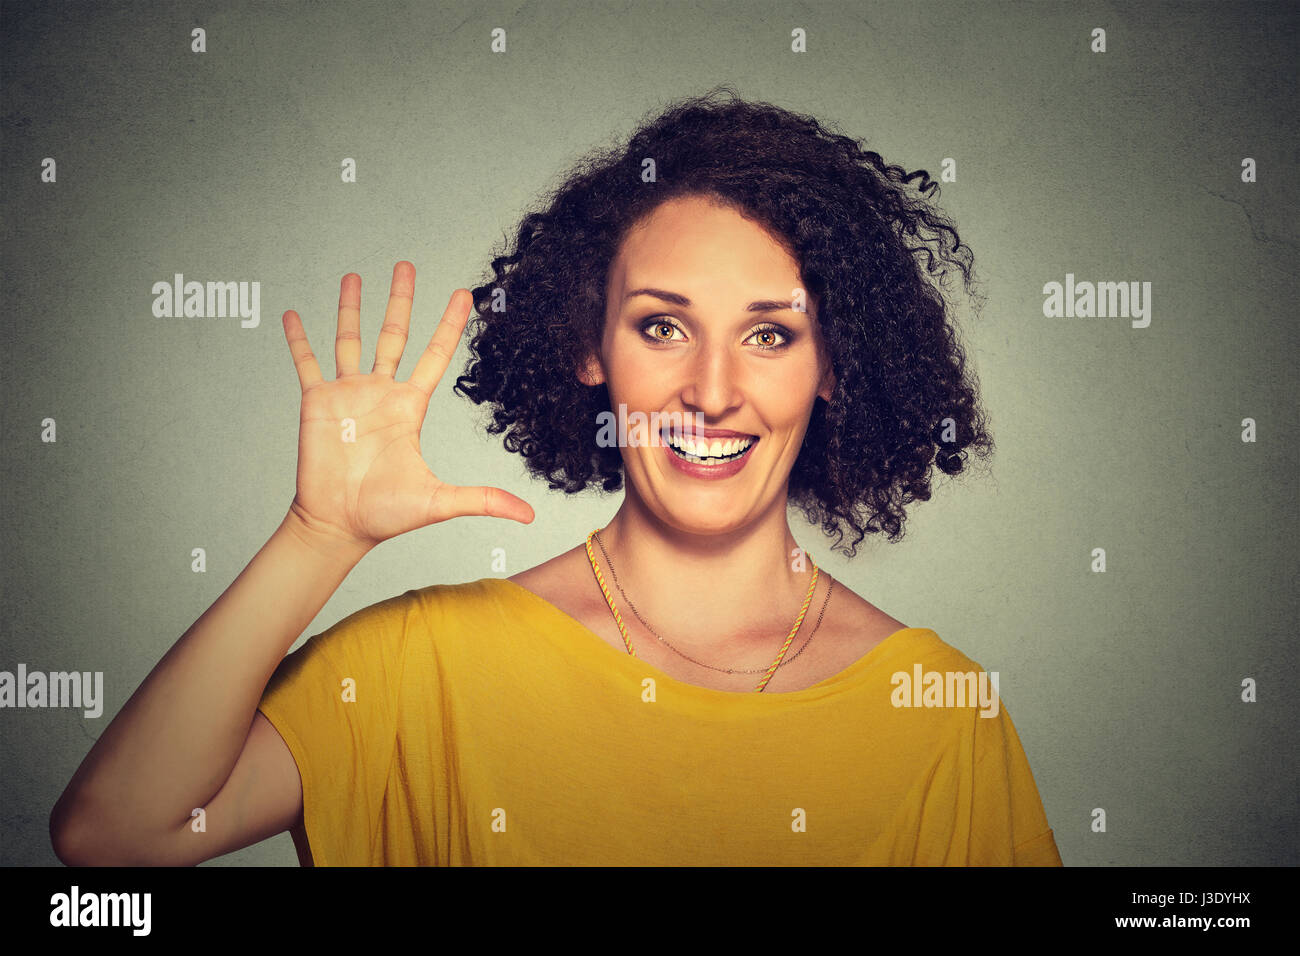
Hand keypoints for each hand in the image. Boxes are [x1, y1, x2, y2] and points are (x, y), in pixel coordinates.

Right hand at [280, 261, 533, 549]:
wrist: (338, 526)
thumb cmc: (385, 515)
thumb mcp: (439, 502)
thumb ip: (483, 501)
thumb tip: (529, 516)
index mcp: (409, 408)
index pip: (434, 355)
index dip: (449, 325)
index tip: (463, 295)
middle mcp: (380, 394)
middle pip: (394, 335)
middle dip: (402, 300)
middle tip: (407, 265)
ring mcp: (348, 395)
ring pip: (350, 339)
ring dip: (352, 307)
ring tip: (355, 275)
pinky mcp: (317, 403)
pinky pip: (306, 363)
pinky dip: (299, 339)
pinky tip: (293, 314)